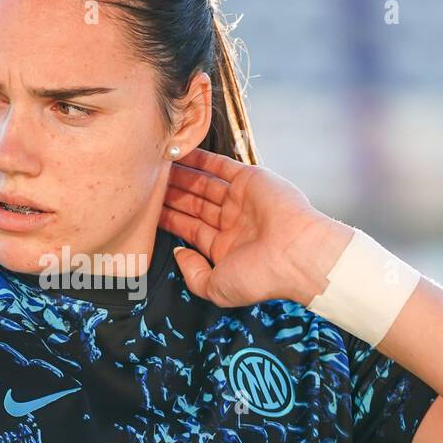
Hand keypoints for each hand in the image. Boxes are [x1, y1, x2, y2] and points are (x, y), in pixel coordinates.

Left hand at [158, 147, 352, 306]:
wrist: (297, 255)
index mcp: (225, 248)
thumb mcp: (217, 289)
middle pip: (193, 204)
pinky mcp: (250, 179)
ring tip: (155, 167)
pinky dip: (200, 158)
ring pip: (203, 184)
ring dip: (180, 176)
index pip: (189, 228)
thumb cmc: (261, 277)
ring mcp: (241, 200)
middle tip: (145, 183)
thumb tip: (178, 253)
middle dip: (171, 194)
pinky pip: (220, 166)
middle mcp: (232, 222)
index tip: (146, 209)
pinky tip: (179, 153)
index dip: (168, 218)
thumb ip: (193, 275)